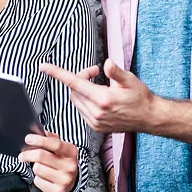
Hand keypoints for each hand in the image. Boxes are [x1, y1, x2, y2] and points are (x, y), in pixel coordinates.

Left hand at [18, 131, 79, 191]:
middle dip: (28, 154)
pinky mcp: (58, 191)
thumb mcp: (61, 148)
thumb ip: (51, 139)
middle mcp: (70, 166)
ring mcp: (65, 179)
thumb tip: (38, 132)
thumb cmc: (62, 160)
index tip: (27, 139)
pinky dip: (38, 179)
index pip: (55, 144)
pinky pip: (38, 181)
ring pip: (37, 169)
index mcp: (71, 152)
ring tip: (41, 167)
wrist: (73, 180)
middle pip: (41, 156)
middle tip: (22, 155)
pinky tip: (44, 177)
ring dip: (35, 167)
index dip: (39, 140)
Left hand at [40, 59, 157, 133]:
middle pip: (74, 90)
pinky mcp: (96, 127)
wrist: (148, 117)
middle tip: (94, 71)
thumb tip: (107, 63)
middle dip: (80, 77)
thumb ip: (116, 72)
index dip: (57, 73)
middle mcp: (97, 113)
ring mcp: (95, 122)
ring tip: (97, 83)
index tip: (43, 66)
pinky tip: (97, 96)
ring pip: (76, 100)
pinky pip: (81, 110)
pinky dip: (84, 100)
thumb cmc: (140, 97)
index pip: (74, 82)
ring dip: (81, 89)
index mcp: (103, 99)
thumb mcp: (130, 80)